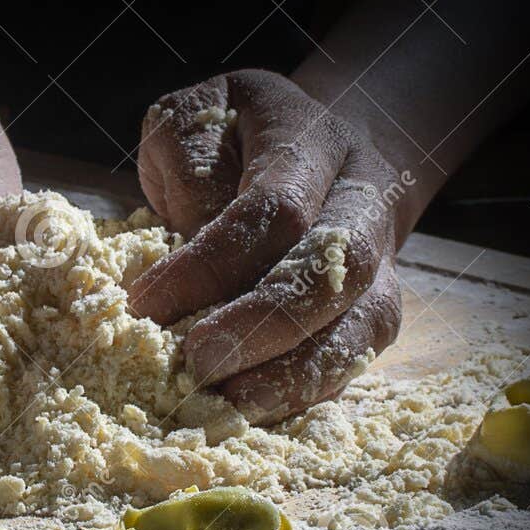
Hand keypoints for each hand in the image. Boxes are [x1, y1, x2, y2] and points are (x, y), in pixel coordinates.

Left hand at [130, 69, 405, 423]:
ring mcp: (382, 257)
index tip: (147, 305)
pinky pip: (357, 355)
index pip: (273, 209)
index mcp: (312, 140)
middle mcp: (363, 197)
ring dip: (297, 371)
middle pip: (335, 266)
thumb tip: (185, 242)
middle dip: (265, 322)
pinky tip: (256, 411)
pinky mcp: (376, 307)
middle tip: (199, 362)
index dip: (212, 263)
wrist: (323, 143)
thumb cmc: (236, 138)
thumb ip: (186, 165)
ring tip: (233, 404)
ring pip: (363, 321)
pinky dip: (309, 390)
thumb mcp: (195, 118)